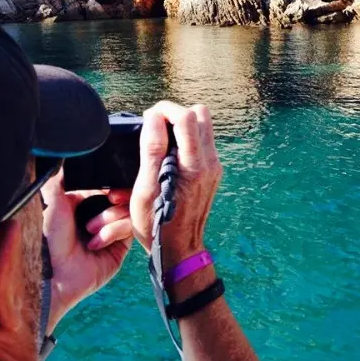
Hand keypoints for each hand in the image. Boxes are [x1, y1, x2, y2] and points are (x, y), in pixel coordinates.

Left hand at [41, 169, 133, 332]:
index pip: (110, 184)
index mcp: (84, 202)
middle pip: (125, 195)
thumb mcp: (53, 196)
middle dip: (118, 196)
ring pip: (129, 210)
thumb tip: (63, 149)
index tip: (111, 185)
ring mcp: (112, 232)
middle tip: (110, 199)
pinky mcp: (121, 249)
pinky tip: (96, 243)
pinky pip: (131, 229)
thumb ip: (60, 173)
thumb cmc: (48, 236)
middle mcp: (100, 216)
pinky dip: (114, 232)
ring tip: (90, 231)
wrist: (52, 273)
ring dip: (110, 218)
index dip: (114, 181)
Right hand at [130, 102, 222, 268]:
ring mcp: (214, 166)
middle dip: (175, 113)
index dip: (164, 110)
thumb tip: (153, 118)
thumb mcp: (145, 189)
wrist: (179, 249)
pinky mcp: (212, 171)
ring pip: (203, 125)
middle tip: (155, 126)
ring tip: (160, 140)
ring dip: (181, 125)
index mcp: (194, 166)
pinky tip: (169, 154)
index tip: (147, 118)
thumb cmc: (157, 225)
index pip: (186, 117)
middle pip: (200, 114)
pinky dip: (186, 138)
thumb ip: (152, 150)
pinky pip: (202, 141)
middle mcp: (210, 163)